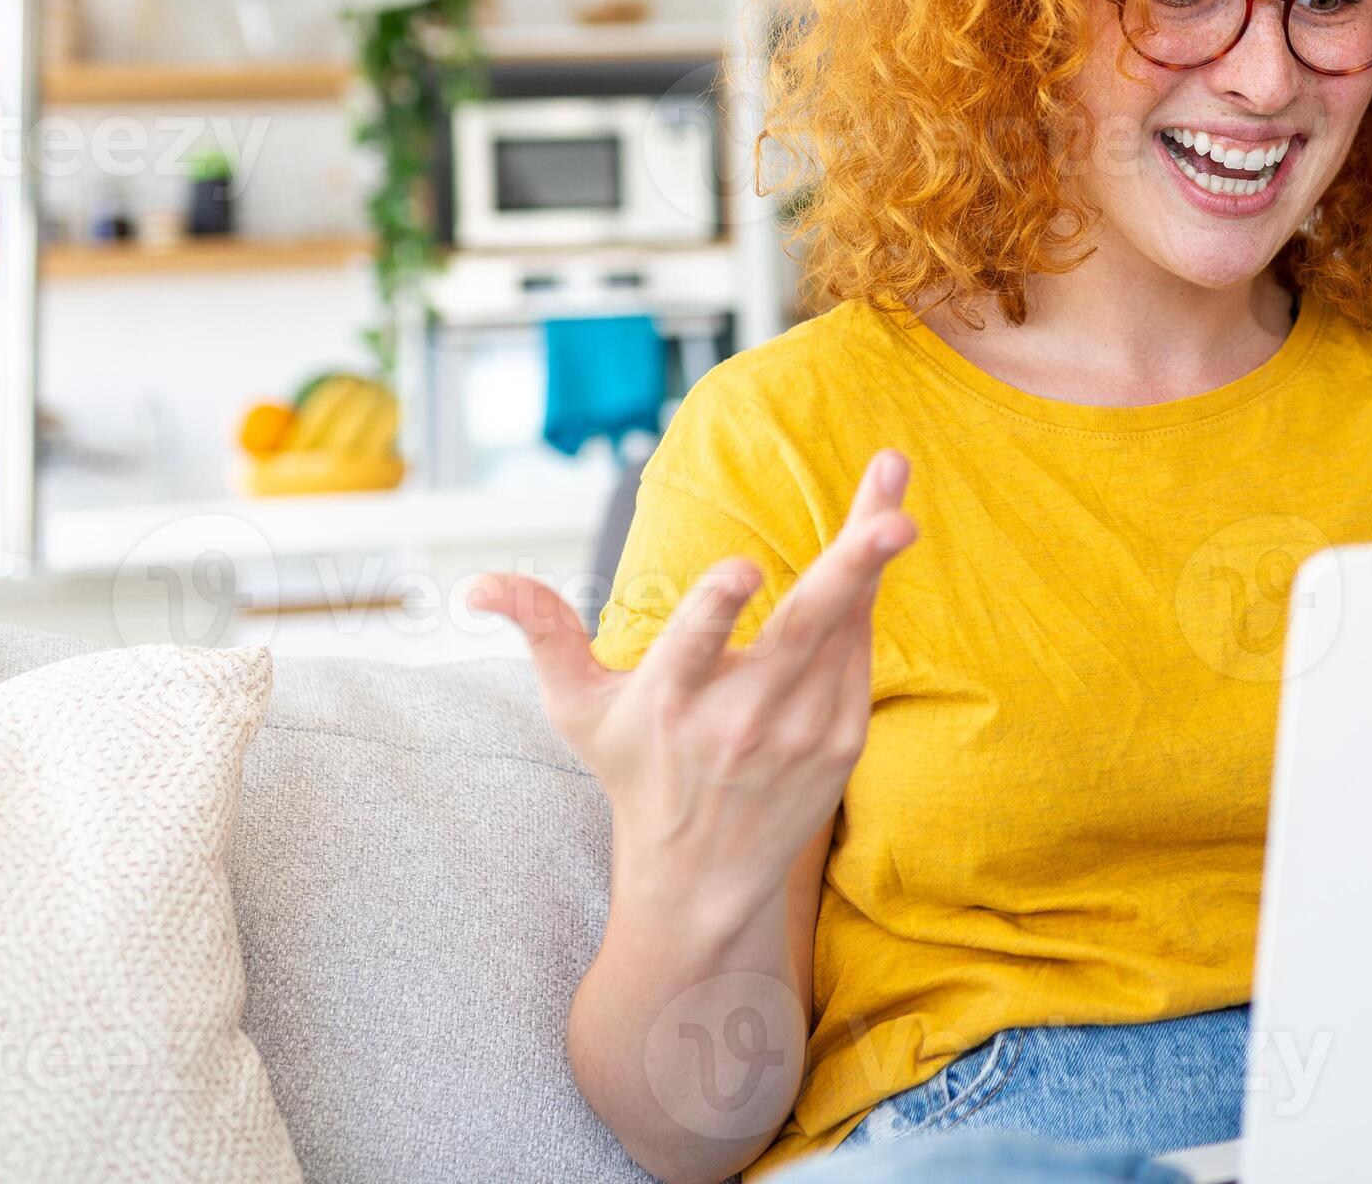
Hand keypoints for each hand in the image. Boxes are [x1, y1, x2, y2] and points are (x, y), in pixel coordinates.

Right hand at [468, 449, 918, 921]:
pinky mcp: (842, 741)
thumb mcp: (578, 710)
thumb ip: (543, 633)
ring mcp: (801, 731)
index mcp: (672, 700)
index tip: (743, 566)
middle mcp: (742, 718)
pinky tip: (873, 552)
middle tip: (896, 520)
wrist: (701, 879)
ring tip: (892, 493)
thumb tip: (475, 585)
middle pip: (805, 629)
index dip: (717, 605)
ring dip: (872, 559)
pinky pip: (860, 654)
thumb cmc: (636, 773)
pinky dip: (866, 603)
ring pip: (846, 628)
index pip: (696, 645)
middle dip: (853, 568)